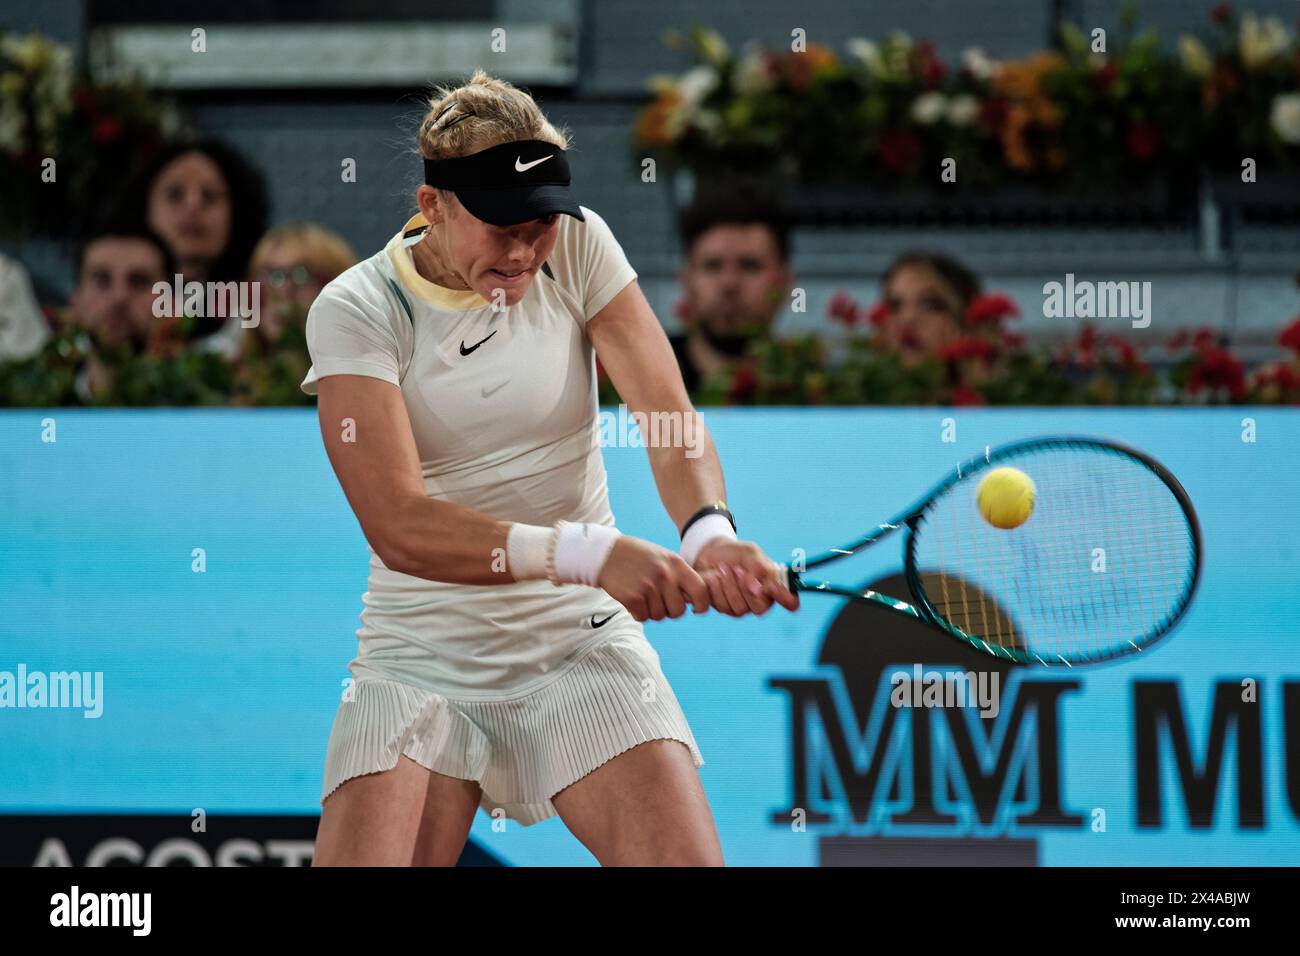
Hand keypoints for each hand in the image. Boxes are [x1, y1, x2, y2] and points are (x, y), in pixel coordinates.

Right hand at [597, 536, 711, 622]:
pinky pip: (643, 617)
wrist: (606, 553)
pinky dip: (637, 612)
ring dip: (651, 611)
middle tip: (659, 600)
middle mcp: (665, 575)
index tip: (696, 609)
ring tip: (642, 594)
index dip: (702, 605)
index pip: (700, 591)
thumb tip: (698, 599)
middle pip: (678, 611)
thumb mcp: (664, 558)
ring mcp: (648, 586)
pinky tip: (632, 598)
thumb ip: (680, 575)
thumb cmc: (638, 557)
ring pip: (659, 616)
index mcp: (676, 564)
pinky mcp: (633, 597)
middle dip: (670, 610)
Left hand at [693, 538, 799, 616]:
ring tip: (722, 568)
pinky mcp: (725, 608)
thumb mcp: (750, 553)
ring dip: (728, 585)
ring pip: (738, 608)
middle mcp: (762, 601)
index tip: (772, 587)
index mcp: (775, 586)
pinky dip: (715, 588)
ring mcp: (743, 607)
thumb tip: (758, 590)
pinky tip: (713, 576)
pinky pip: (721, 606)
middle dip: (745, 588)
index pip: (791, 602)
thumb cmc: (737, 554)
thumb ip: (758, 568)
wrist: (711, 553)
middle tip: (737, 569)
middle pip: (760, 609)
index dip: (786, 599)